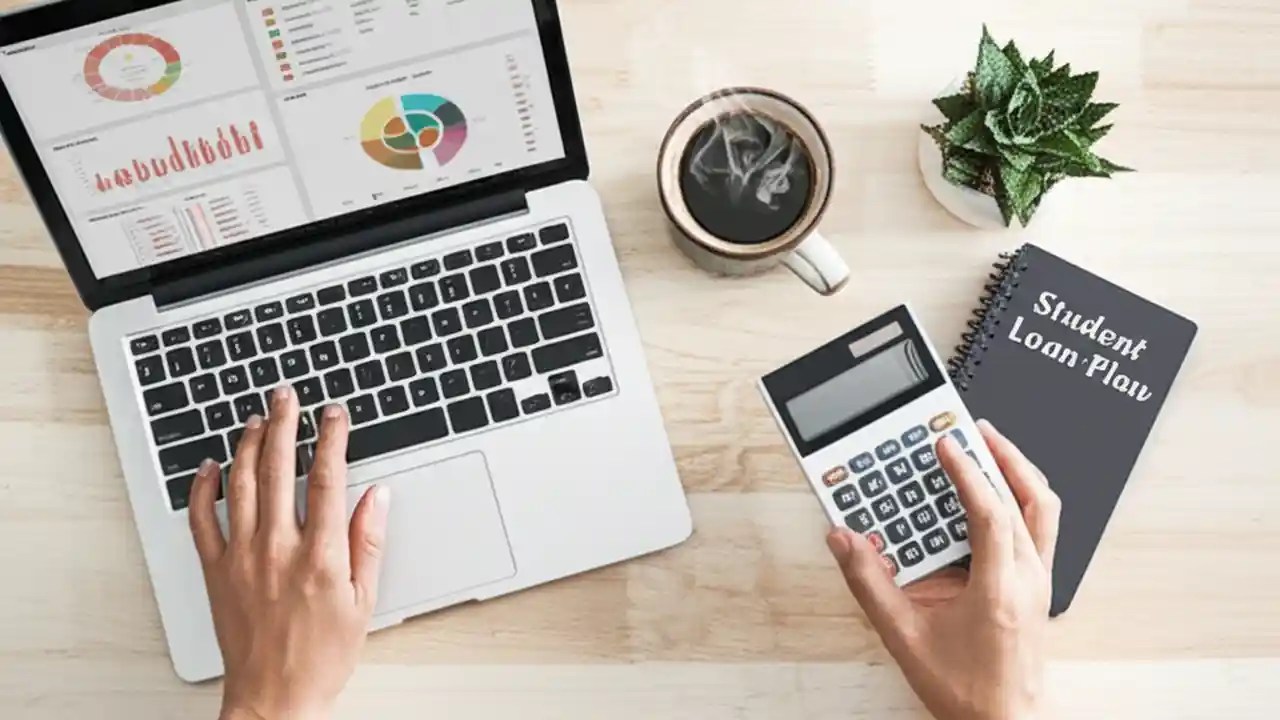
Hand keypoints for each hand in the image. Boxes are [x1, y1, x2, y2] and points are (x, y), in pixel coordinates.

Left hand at [187, 387, 390, 719]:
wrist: (275, 698)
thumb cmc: (322, 656)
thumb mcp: (365, 600)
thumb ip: (369, 542)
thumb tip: (377, 496)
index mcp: (321, 556)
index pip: (328, 479)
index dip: (332, 439)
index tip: (334, 414)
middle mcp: (278, 549)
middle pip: (280, 469)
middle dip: (285, 424)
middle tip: (288, 396)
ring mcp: (241, 558)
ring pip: (241, 484)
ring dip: (248, 445)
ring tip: (257, 419)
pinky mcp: (215, 571)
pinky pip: (202, 520)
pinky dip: (203, 488)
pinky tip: (210, 466)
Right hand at [826, 420, 1060, 719]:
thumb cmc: (966, 690)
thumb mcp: (903, 637)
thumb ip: (869, 584)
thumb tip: (845, 541)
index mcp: (999, 590)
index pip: (991, 513)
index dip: (968, 473)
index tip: (946, 446)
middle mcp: (1028, 580)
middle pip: (1029, 499)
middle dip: (999, 456)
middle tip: (970, 429)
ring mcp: (1041, 582)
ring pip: (1044, 510)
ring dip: (1019, 472)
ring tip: (991, 447)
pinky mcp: (1041, 586)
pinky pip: (1041, 527)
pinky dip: (1022, 498)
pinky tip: (1000, 491)